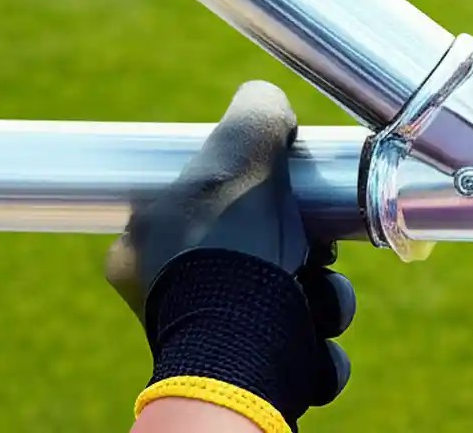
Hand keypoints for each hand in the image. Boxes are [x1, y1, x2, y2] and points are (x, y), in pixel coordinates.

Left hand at [106, 82, 353, 430]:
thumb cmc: (231, 251)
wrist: (244, 349)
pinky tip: (315, 339)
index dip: (264, 197)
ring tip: (318, 299)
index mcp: (150, 250)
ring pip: (289, 297)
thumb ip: (254, 114)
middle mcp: (177, 296)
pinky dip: (316, 345)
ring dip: (322, 296)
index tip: (294, 200)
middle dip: (306, 249)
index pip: (214, 207)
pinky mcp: (251, 372)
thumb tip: (266, 100)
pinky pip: (299, 346)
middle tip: (317, 249)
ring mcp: (214, 337)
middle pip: (262, 251)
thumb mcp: (239, 153)